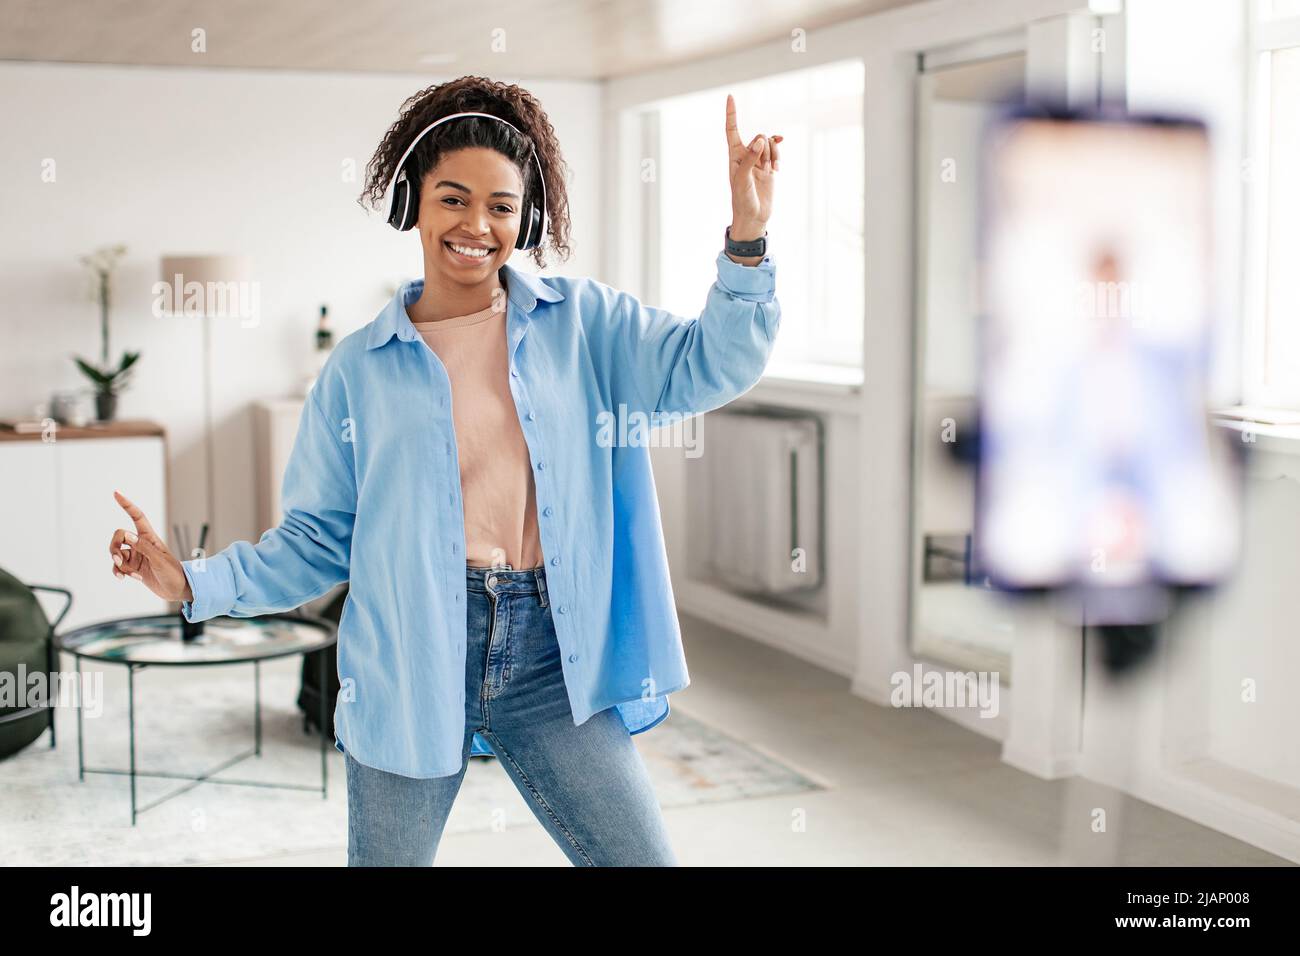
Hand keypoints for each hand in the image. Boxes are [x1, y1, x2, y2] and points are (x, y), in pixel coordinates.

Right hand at [109, 490, 191, 602]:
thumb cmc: (174, 573)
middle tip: (118, 559)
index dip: (127, 505)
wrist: (178, 590)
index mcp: (150, 538)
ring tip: (127, 574)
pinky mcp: (133, 567)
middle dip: (114, 546)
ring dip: (117, 563)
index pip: (137, 517)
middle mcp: (141, 544)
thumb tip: (127, 535)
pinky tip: (127, 579)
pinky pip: (118, 566)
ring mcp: (136, 556)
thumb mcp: (159, 560)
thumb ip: (143, 547)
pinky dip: (119, 572)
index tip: (116, 493)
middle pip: (119, 536)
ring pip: (116, 553)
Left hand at [726, 93, 780, 239]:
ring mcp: (759, 161)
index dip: (732, 114)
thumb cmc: (742, 199)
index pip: (732, 130)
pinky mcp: (770, 168)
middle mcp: (746, 156)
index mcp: (734, 156)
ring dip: (774, 153)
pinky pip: (776, 152)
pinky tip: (778, 167)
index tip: (731, 97)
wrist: (754, 216)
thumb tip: (760, 140)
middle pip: (758, 136)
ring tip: (773, 170)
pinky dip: (778, 155)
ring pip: (769, 143)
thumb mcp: (742, 180)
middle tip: (764, 165)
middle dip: (765, 146)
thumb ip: (750, 159)